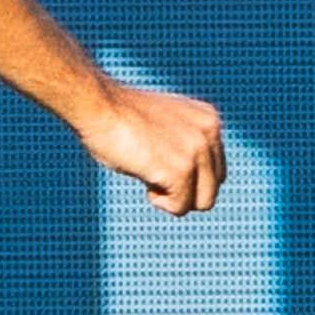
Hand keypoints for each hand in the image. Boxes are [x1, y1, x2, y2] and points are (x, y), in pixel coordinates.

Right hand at [76, 79, 226, 217]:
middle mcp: (210, 134)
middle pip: (212, 189)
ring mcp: (197, 152)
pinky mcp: (181, 171)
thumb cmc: (120, 118)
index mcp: (209, 121)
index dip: (187, 177)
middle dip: (184, 191)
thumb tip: (192, 177)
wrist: (99, 107)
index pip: (215, 171)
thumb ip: (185, 143)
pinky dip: (160, 201)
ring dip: (174, 198)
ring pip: (202, 203)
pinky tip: (144, 177)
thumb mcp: (165, 126)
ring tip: (149, 173)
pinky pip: (180, 207)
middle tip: (154, 171)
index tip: (160, 162)